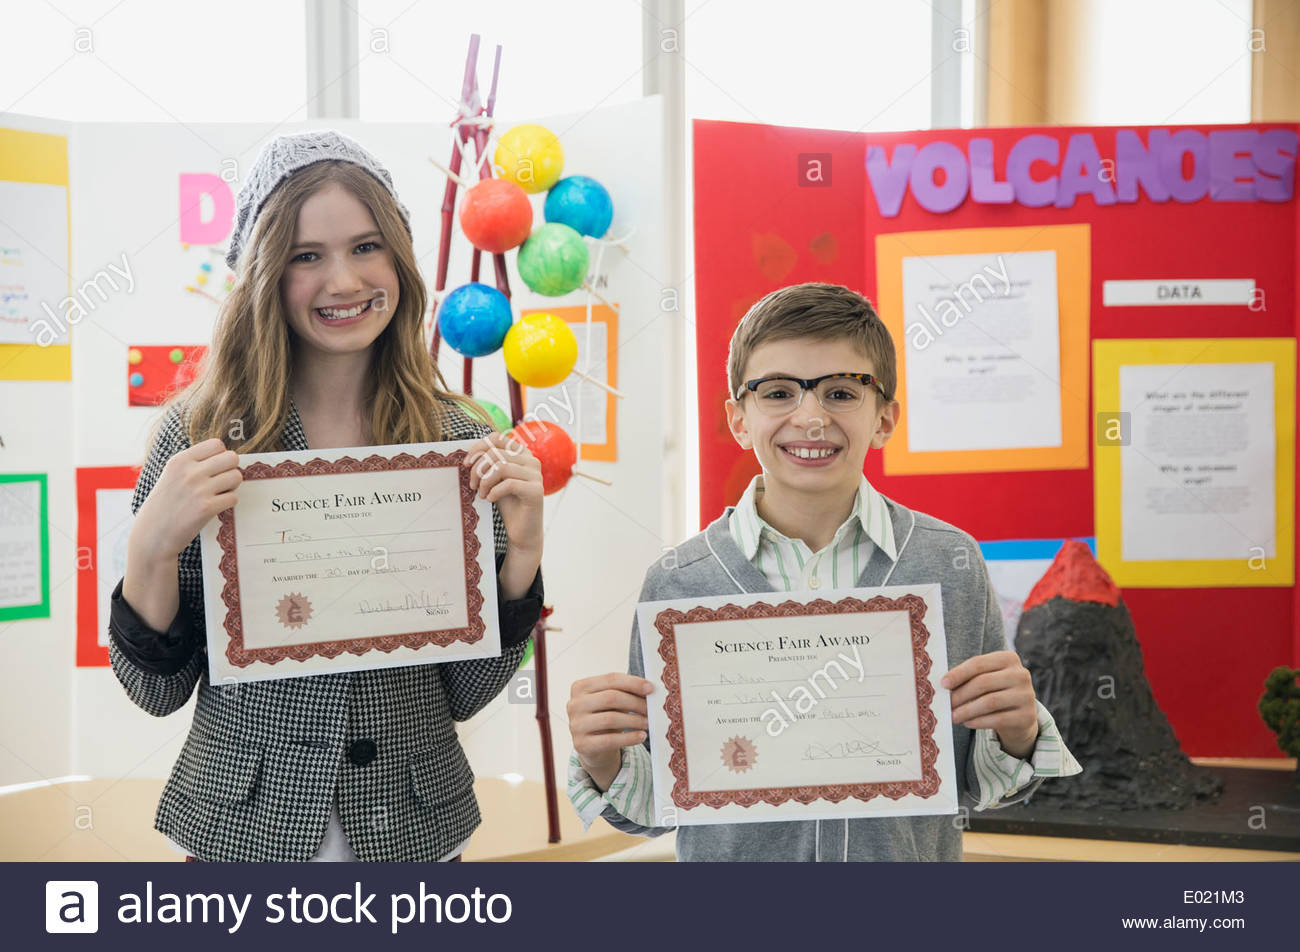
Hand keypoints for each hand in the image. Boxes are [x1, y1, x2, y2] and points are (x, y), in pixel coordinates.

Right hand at [131, 438, 240, 563]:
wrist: (151, 537)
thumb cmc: (163, 507)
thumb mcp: (171, 476)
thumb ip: (193, 464)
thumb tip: (223, 455)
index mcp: (180, 460)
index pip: (216, 444)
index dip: (221, 456)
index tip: (214, 468)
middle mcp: (189, 472)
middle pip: (232, 458)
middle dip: (231, 469)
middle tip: (221, 482)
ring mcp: (199, 490)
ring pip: (236, 477)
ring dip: (232, 487)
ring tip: (218, 495)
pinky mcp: (206, 508)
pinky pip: (234, 498)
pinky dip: (229, 503)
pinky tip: (216, 507)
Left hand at [465, 432, 543, 557]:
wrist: (521, 531)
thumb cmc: (507, 504)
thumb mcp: (494, 480)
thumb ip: (487, 464)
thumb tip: (467, 454)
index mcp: (521, 453)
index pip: (496, 438)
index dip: (478, 448)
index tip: (466, 464)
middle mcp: (531, 460)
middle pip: (495, 453)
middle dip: (478, 469)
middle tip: (472, 485)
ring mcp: (536, 475)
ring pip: (501, 466)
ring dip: (485, 481)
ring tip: (480, 493)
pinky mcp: (536, 490)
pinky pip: (509, 484)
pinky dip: (494, 492)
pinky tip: (490, 499)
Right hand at [567, 672, 653, 790]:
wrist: (593, 745)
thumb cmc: (605, 716)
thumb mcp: (610, 701)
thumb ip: (625, 691)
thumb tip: (649, 689)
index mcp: (580, 687)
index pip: (610, 679)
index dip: (633, 683)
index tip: (651, 688)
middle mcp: (573, 704)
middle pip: (611, 698)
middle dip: (635, 702)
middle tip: (651, 708)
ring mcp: (575, 725)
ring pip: (611, 719)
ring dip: (634, 720)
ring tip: (648, 722)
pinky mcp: (580, 745)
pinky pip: (609, 740)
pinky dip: (629, 738)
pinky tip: (641, 736)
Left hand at [941, 650, 1038, 758]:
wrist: (1019, 716)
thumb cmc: (995, 692)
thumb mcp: (986, 679)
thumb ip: (969, 677)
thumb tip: (943, 684)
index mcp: (1009, 658)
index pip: (979, 663)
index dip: (959, 673)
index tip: (943, 684)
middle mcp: (1021, 674)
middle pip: (983, 682)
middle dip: (961, 694)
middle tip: (945, 704)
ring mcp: (1027, 696)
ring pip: (990, 702)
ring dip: (967, 710)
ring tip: (953, 716)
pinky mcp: (1027, 716)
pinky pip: (998, 719)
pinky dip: (978, 721)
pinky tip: (967, 723)